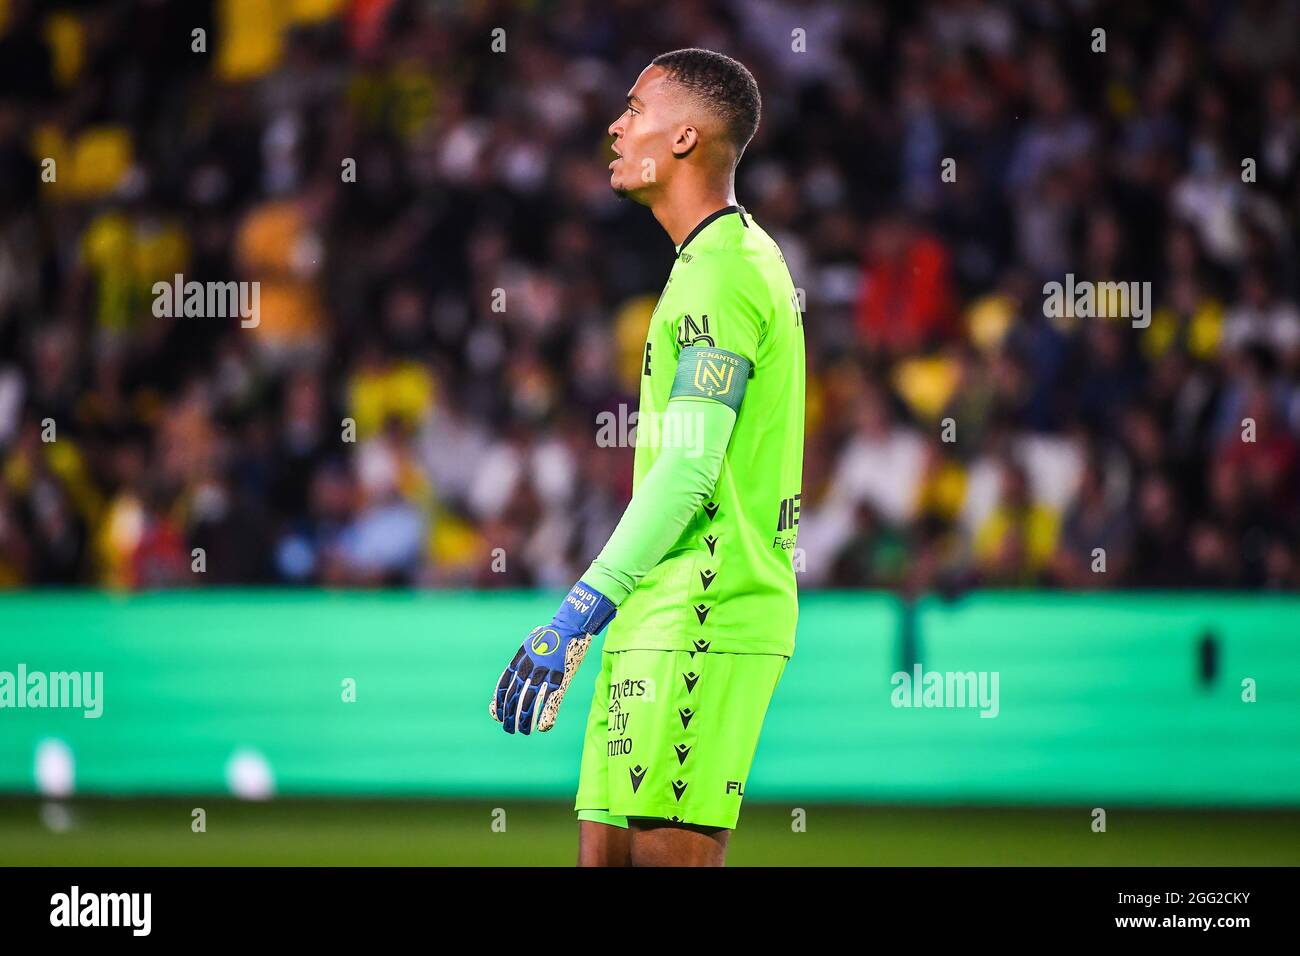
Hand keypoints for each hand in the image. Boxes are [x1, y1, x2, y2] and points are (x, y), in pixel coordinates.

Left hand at [490, 582, 615, 734]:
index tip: (496, 716)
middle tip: (509, 728)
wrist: (570, 625)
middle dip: (509, 717)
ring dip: (524, 721)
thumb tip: (514, 672)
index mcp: (519, 660)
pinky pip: (551, 703)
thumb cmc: (552, 634)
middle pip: (513, 699)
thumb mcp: (530, 642)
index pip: (503, 687)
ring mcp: (544, 675)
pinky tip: (542, 728)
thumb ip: (522, 658)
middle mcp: (529, 669)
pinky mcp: (561, 679)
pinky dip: (546, 717)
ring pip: (529, 704)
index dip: (499, 704)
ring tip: (523, 731)